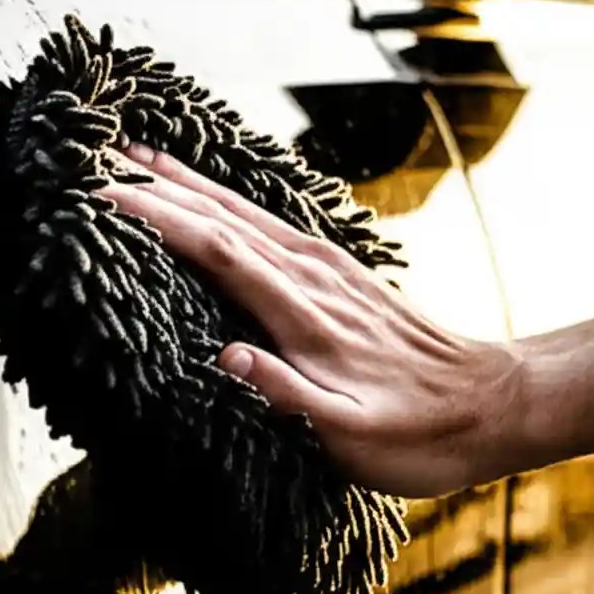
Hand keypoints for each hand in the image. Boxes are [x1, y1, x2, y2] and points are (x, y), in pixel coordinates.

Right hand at [97, 144, 529, 498]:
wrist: (493, 404)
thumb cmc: (419, 434)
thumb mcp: (354, 437)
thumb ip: (288, 395)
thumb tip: (225, 357)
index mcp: (308, 317)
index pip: (218, 251)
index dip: (158, 218)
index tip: (102, 194)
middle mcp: (315, 278)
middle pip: (225, 216)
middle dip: (161, 186)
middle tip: (100, 158)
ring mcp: (331, 269)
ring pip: (248, 212)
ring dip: (192, 183)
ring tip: (143, 156)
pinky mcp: (345, 271)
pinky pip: (274, 222)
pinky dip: (233, 200)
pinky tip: (217, 193)